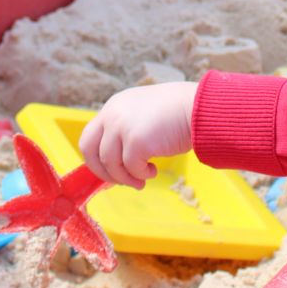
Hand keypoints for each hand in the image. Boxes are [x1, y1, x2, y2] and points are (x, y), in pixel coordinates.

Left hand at [78, 81, 196, 188]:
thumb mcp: (143, 114)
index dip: (97, 158)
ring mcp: (122, 126)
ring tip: (142, 179)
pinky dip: (141, 174)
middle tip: (118, 181)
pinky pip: (131, 168)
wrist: (198, 107)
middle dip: (102, 171)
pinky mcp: (136, 141)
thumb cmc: (177, 113)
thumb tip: (116, 162)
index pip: (89, 136)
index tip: (111, 171)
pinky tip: (153, 171)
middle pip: (89, 149)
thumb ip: (126, 130)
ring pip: (110, 163)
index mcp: (114, 106)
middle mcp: (112, 113)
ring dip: (126, 177)